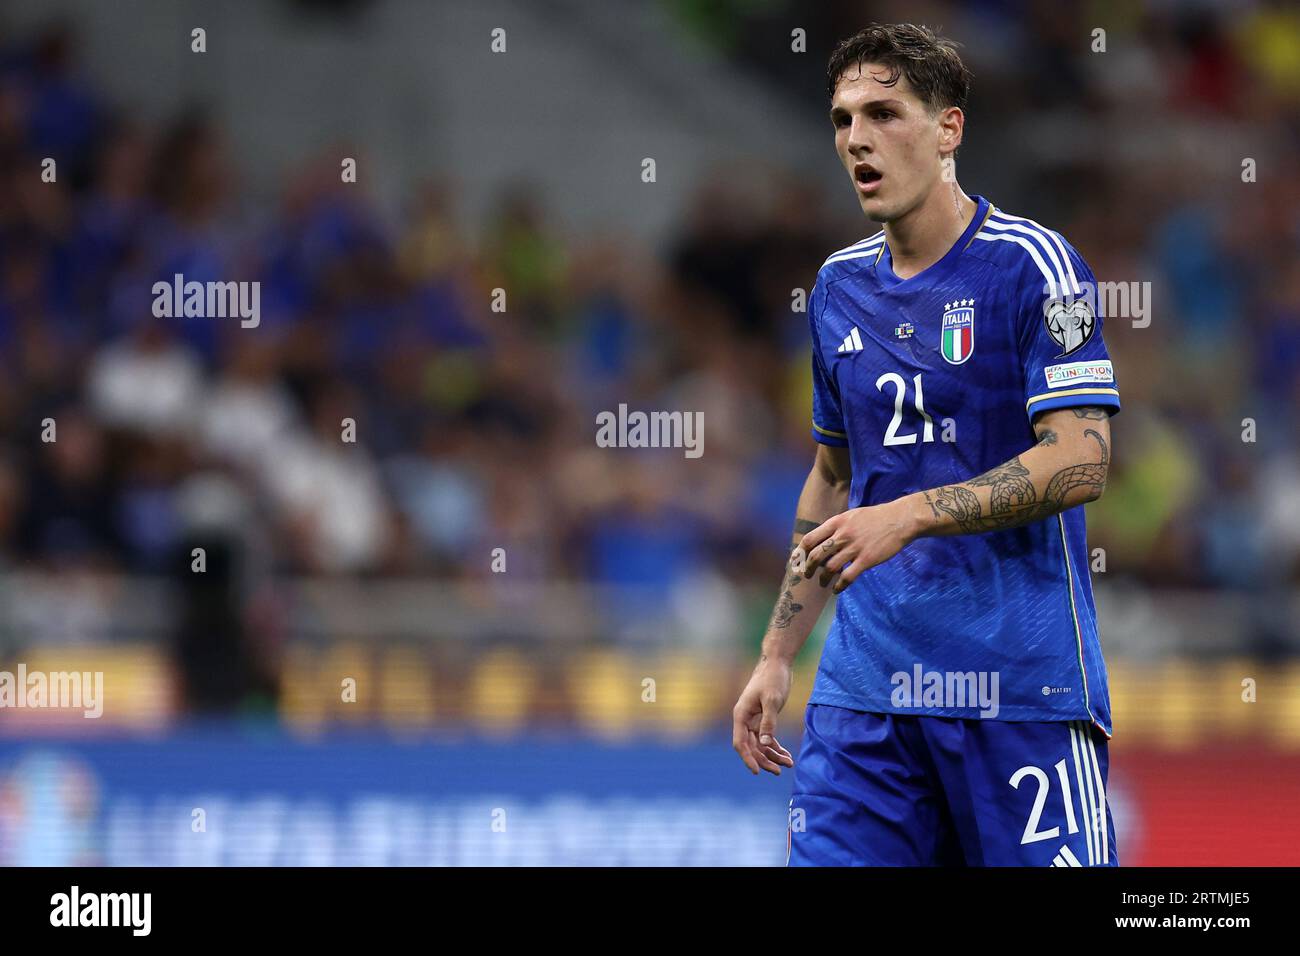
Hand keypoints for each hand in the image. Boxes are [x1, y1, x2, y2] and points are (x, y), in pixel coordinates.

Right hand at [731, 659, 795, 775]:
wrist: (777, 662)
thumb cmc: (773, 678)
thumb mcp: (771, 700)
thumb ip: (768, 722)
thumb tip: (765, 744)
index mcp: (741, 715)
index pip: (740, 743)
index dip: (748, 758)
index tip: (758, 771)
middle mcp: (744, 719)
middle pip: (751, 747)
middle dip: (764, 760)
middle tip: (779, 771)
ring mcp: (753, 720)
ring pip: (760, 744)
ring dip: (772, 755)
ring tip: (789, 764)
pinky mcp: (763, 718)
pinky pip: (767, 738)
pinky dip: (776, 747)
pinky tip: (786, 755)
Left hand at [798, 497, 918, 593]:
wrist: (899, 519)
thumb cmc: (875, 517)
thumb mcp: (851, 516)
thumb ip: (836, 527)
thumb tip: (822, 540)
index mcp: (836, 523)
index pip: (810, 539)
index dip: (800, 552)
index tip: (797, 561)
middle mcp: (842, 535)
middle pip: (817, 555)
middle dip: (808, 568)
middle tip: (807, 575)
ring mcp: (854, 548)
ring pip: (830, 568)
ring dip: (823, 578)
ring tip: (823, 583)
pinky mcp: (867, 560)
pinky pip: (847, 576)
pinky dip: (839, 586)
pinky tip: (837, 590)